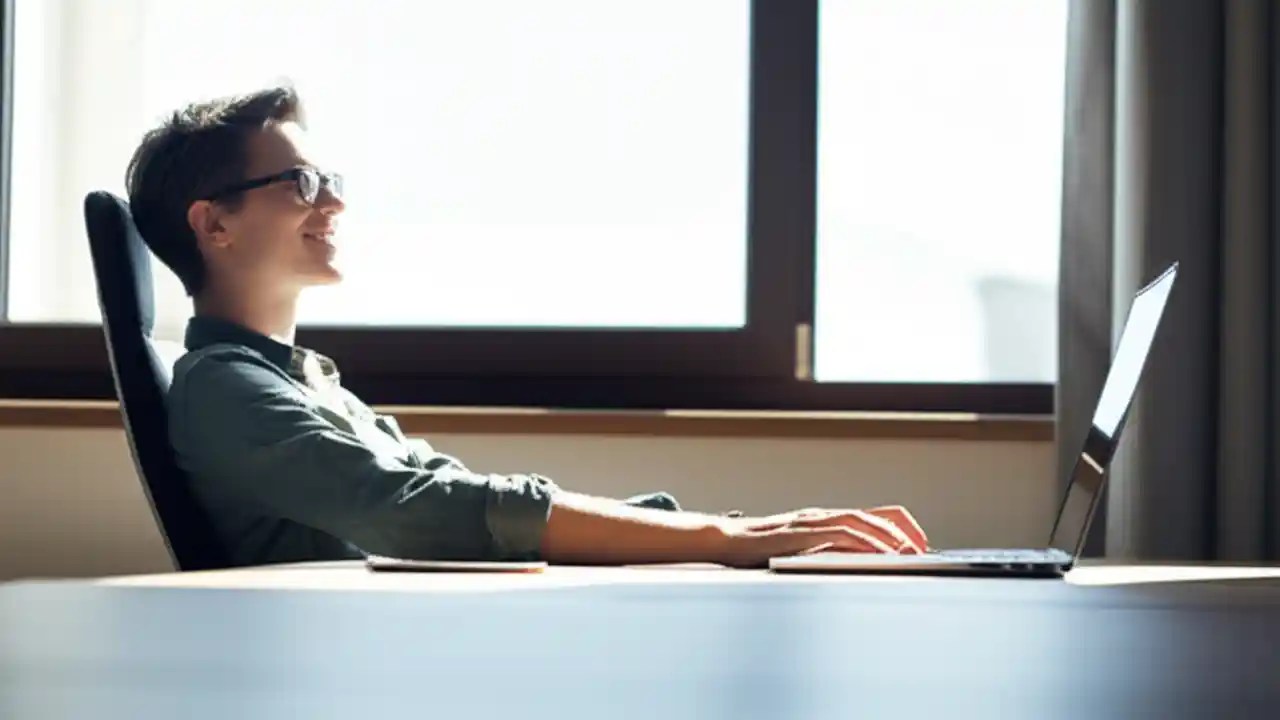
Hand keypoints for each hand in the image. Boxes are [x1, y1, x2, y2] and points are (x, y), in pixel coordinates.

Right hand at [714, 505, 928, 568]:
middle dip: (905, 531)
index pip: (875, 514)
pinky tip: (877, 552)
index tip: (918, 546)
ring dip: (889, 536)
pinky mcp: (804, 531)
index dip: (902, 527)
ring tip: (909, 552)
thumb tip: (860, 565)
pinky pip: (842, 532)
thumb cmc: (760, 550)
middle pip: (877, 514)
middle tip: (923, 550)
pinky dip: (865, 541)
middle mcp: (825, 515)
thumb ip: (828, 554)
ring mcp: (814, 520)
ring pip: (862, 520)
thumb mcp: (803, 552)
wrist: (728, 542)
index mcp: (827, 519)